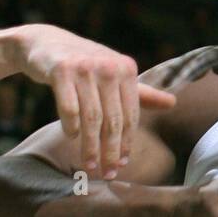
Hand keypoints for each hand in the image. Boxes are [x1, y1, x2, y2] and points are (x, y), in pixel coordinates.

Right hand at [13, 24, 175, 178]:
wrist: (44, 43)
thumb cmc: (84, 65)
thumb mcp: (114, 75)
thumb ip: (141, 93)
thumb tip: (173, 103)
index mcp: (126, 68)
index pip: (130, 114)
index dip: (127, 143)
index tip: (123, 164)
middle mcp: (108, 66)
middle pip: (113, 120)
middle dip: (111, 151)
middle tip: (108, 173)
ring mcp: (84, 67)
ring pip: (92, 118)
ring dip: (90, 146)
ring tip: (89, 165)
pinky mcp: (60, 70)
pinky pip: (69, 108)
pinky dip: (71, 127)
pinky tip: (71, 138)